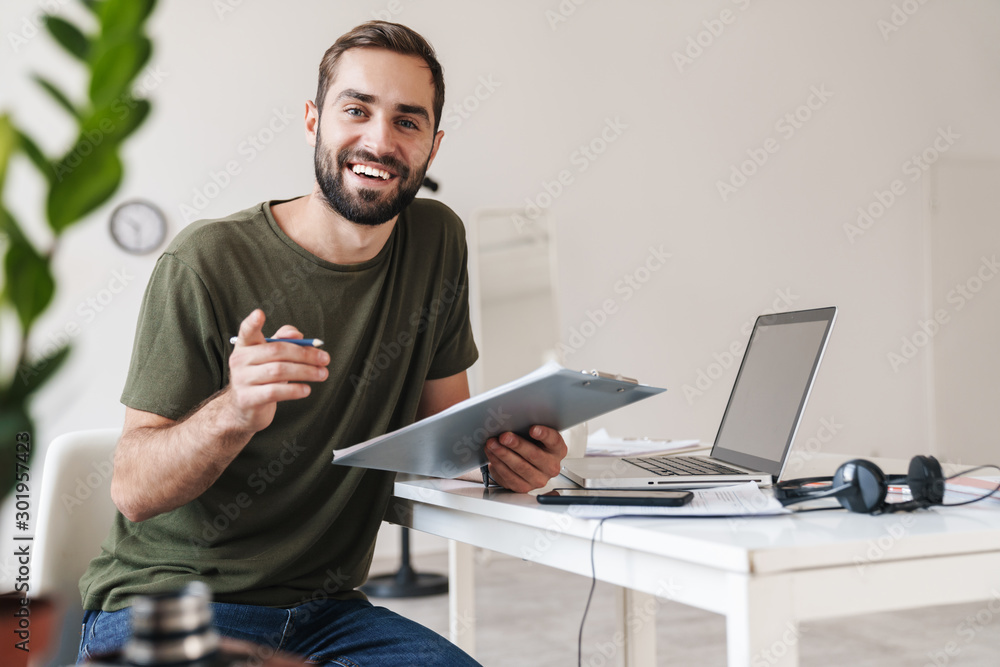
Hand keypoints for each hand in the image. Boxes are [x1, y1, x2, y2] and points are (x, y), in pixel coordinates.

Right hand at [224, 309, 329, 433]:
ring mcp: (242, 380)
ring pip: (279, 371)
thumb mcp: (271, 357)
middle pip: (277, 351)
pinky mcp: (248, 399)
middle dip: (305, 354)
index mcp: (245, 346)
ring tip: (322, 374)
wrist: (245, 409)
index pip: (247, 331)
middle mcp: (240, 360)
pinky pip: (275, 391)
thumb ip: (284, 340)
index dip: (252, 322)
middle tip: (325, 359)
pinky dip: (295, 390)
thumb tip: (298, 334)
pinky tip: (307, 389)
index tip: (259, 313)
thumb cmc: (262, 377)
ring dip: (306, 372)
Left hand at [484, 425, 567, 492]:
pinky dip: (498, 463)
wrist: (526, 464)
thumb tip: (512, 421)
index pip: (554, 440)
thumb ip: (528, 428)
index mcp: (557, 449)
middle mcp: (551, 466)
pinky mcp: (524, 487)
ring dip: (503, 454)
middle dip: (517, 445)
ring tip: (492, 444)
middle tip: (504, 437)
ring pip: (520, 467)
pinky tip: (492, 454)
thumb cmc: (531, 445)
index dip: (544, 434)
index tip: (532, 429)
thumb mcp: (534, 436)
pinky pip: (509, 476)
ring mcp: (539, 479)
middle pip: (534, 455)